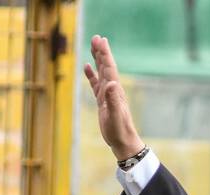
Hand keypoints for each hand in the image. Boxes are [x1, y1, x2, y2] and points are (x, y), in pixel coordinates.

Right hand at [83, 35, 144, 161]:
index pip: (109, 68)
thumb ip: (112, 100)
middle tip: (97, 37)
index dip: (105, 54)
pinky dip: (91, 75)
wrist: (123, 142)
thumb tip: (111, 83)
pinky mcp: (103, 102)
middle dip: (101, 52)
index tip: (101, 40)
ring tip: (93, 46)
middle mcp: (112, 90)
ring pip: (101, 73)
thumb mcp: (115, 116)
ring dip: (97, 60)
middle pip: (106, 67)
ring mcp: (107, 95)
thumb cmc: (119, 131)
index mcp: (115, 91)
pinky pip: (96, 84)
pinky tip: (87, 67)